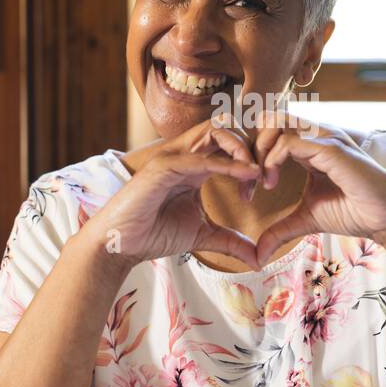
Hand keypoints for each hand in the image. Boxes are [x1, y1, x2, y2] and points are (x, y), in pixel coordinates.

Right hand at [86, 115, 262, 267]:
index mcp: (196, 164)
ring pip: (216, 130)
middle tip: (265, 176)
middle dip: (252, 145)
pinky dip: (228, 164)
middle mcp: (185, 154)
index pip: (231, 142)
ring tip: (256, 173)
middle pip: (228, 127)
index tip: (263, 187)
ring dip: (242, 148)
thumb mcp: (203, 235)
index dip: (253, 158)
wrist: (121, 244)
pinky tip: (248, 175)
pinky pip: (202, 158)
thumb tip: (259, 259)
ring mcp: (173, 157)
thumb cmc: (155, 234)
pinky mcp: (163, 167)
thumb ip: (232, 241)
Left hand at [249, 114, 385, 266]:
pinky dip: (272, 160)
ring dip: (260, 151)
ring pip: (276, 122)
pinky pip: (289, 142)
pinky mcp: (331, 149)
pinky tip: (272, 184)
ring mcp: (325, 138)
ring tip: (263, 182)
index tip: (249, 190)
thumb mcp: (307, 219)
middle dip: (252, 147)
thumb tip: (256, 255)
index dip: (253, 155)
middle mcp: (317, 135)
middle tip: (250, 182)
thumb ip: (280, 230)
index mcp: (311, 145)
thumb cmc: (354, 212)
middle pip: (270, 118)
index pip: (272, 131)